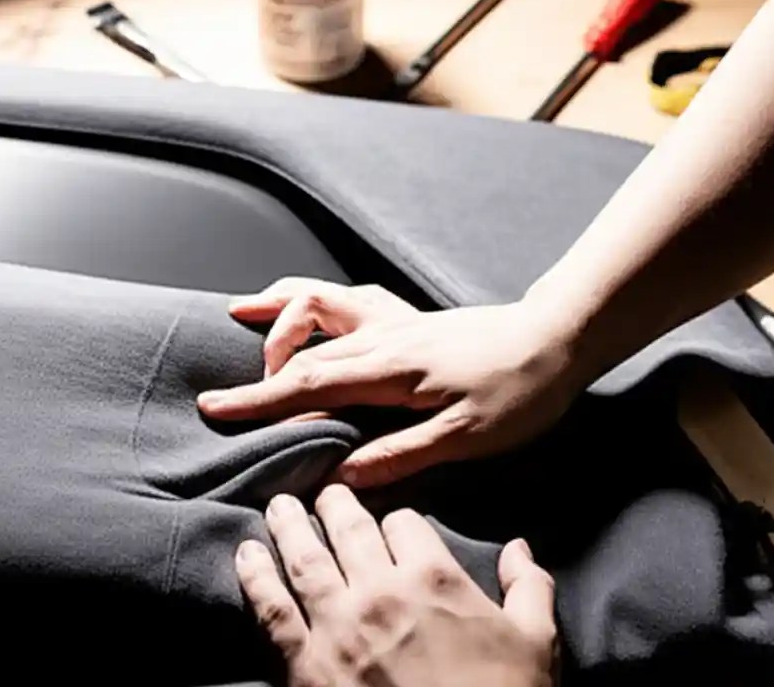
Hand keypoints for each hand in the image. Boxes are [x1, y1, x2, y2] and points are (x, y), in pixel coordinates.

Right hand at [198, 278, 588, 486]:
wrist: (559, 335)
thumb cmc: (519, 391)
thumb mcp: (465, 438)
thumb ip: (398, 456)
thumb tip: (340, 476)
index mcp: (390, 369)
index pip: (308, 384)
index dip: (258, 400)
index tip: (214, 408)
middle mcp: (383, 336)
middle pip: (303, 350)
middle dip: (255, 373)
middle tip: (221, 398)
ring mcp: (394, 320)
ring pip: (319, 304)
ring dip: (278, 311)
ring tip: (243, 310)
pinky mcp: (409, 317)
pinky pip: (347, 298)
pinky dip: (314, 298)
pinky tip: (306, 303)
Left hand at [236, 485, 557, 686]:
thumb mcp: (536, 643)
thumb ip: (529, 587)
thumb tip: (519, 547)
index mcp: (434, 578)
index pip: (406, 524)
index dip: (398, 520)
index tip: (390, 523)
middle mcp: (380, 591)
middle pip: (348, 528)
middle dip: (335, 503)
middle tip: (324, 490)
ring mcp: (336, 625)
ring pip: (303, 557)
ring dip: (288, 525)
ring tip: (278, 505)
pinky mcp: (303, 663)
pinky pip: (270, 609)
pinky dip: (254, 576)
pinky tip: (247, 554)